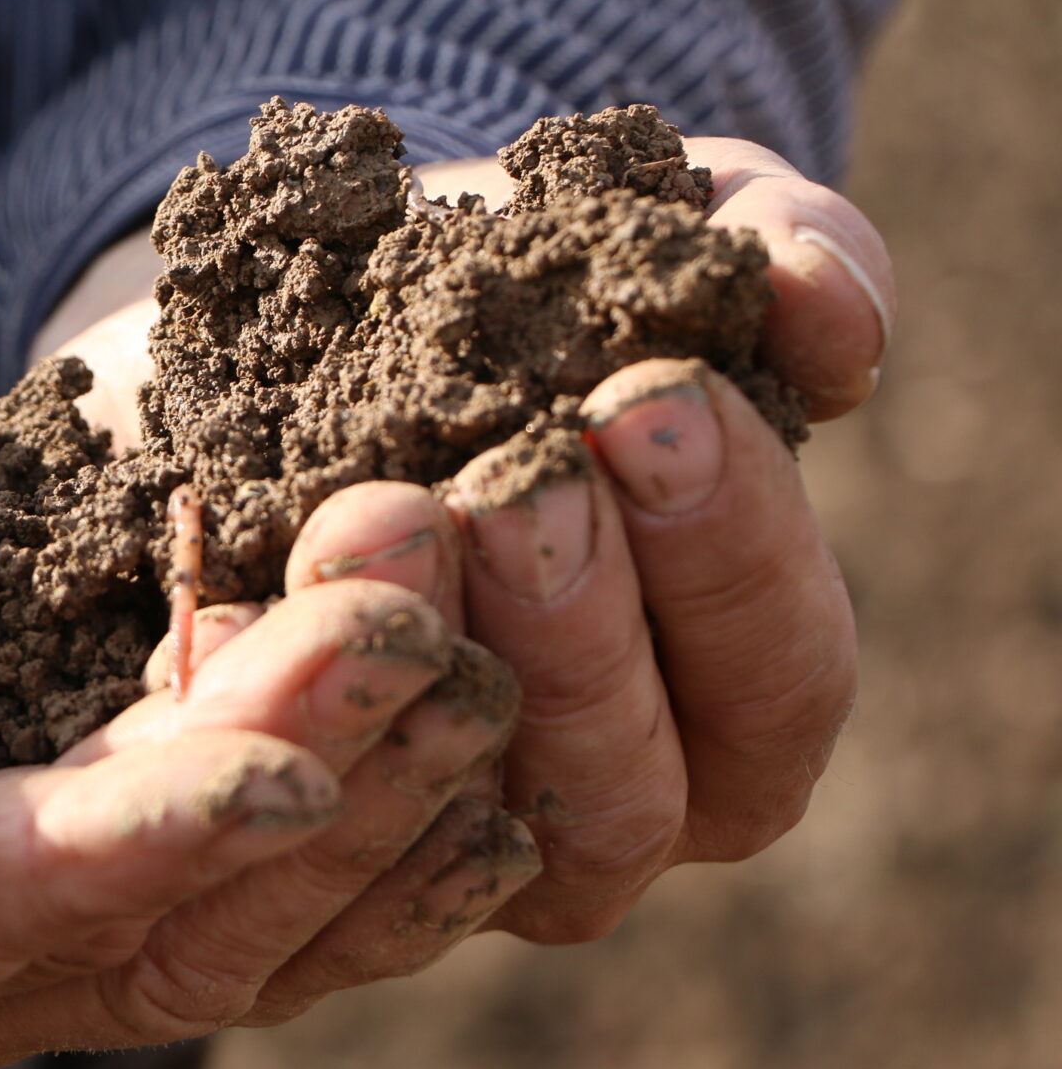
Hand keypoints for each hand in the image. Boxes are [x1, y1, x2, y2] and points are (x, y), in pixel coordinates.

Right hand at [0, 265, 537, 1068]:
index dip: (123, 843)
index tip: (299, 749)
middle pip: (115, 934)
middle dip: (296, 785)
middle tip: (429, 602)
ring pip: (209, 942)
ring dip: (366, 805)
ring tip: (479, 642)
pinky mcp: (67, 909)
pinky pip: (240, 917)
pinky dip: (367, 843)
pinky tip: (486, 755)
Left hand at [40, 137, 893, 944]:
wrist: (314, 320)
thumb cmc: (535, 296)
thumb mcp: (661, 239)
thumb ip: (779, 254)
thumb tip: (831, 317)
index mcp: (735, 692)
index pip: (782, 671)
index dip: (735, 550)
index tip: (651, 401)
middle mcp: (610, 798)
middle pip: (631, 784)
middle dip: (579, 627)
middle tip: (515, 483)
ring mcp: (451, 829)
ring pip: (472, 815)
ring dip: (434, 663)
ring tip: (379, 520)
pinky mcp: (307, 804)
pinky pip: (298, 797)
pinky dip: (269, 699)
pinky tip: (236, 601)